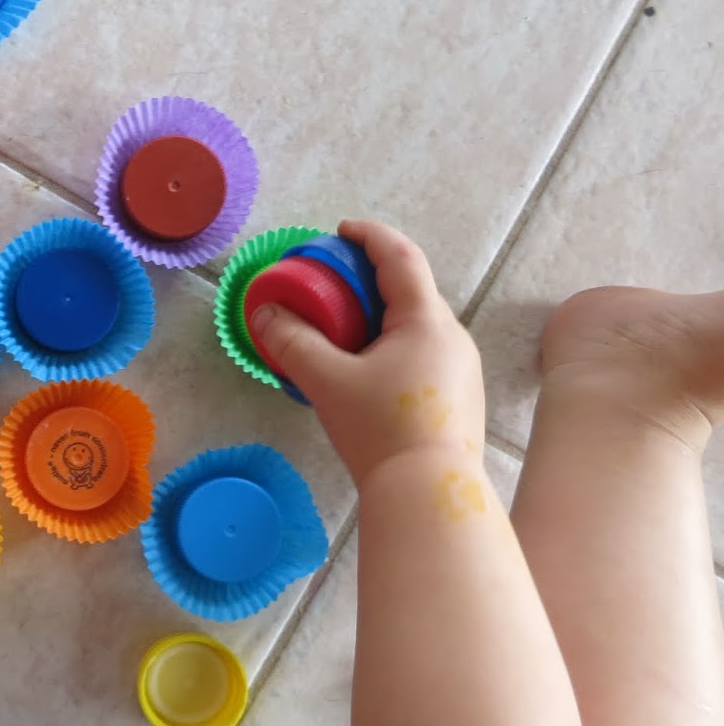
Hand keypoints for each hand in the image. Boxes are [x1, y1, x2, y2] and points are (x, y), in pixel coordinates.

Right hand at [246, 220, 484, 484]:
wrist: (429, 493)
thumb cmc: (380, 430)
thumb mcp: (327, 381)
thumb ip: (292, 342)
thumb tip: (263, 313)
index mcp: (426, 320)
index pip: (400, 257)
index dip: (370, 237)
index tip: (341, 231)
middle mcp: (452, 336)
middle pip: (410, 291)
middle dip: (369, 280)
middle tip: (331, 285)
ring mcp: (462, 369)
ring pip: (417, 326)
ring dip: (380, 317)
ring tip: (343, 333)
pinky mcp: (460, 398)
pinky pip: (423, 355)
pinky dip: (392, 347)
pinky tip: (367, 373)